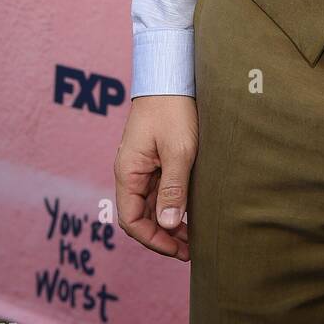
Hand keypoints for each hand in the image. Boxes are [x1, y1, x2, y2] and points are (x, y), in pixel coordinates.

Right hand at [114, 96, 197, 260]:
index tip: (177, 249)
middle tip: (192, 248)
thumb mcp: (179, 151)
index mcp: (128, 172)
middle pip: (141, 216)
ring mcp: (143, 165)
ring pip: (152, 204)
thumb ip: (174, 188)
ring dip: (170, 221)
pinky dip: (173, 203)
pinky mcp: (156, 158)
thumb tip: (169, 225)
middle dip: (164, 235)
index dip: (152, 239)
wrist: (172, 74)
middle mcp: (131, 172)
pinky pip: (160, 189)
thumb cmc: (173, 109)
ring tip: (194, 236)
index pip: (131, 220)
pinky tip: (192, 211)